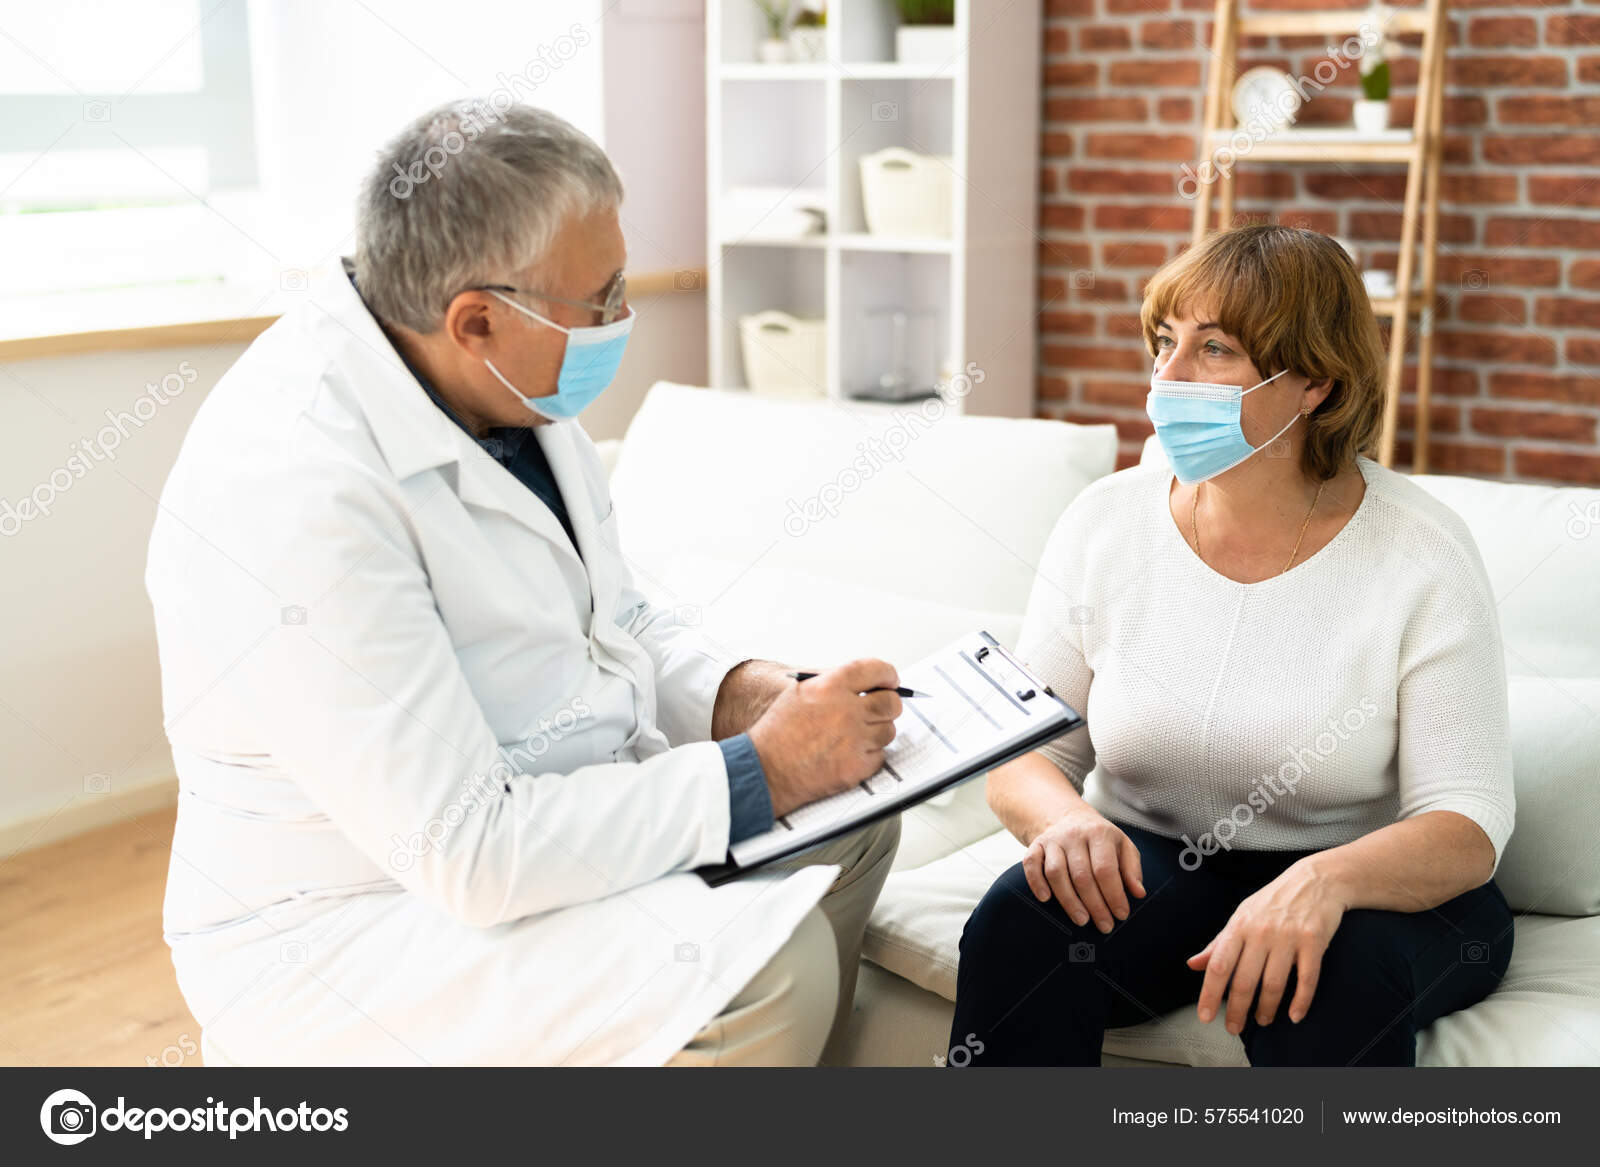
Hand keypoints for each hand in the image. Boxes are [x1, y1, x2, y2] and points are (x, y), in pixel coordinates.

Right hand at [747, 659, 901, 817]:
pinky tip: (850, 754)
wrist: (764, 769)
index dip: (888, 675)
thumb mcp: (800, 692)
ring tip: (856, 735)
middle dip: (889, 704)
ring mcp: (853, 741)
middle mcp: (846, 711)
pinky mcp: (856, 767)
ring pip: (888, 731)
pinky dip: (870, 755)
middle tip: (882, 708)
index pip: (876, 670)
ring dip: (877, 732)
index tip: (890, 681)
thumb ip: (834, 683)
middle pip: (891, 703)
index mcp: (830, 687)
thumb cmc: (777, 732)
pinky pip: (880, 756)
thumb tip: (867, 684)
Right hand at [1023, 808, 1144, 932]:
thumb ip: (1132, 869)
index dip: (1114, 895)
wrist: (1070, 818)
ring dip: (1069, 900)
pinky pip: (1031, 864)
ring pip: (1056, 873)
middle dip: (1095, 905)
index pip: (1106, 869)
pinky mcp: (1035, 845)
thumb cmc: (1100, 840)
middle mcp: (1074, 835)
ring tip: (1082, 920)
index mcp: (1099, 833)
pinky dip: (1036, 883)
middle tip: (1105, 925)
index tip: (1121, 915)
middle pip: (1081, 875)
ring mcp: (1052, 840)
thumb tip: (1139, 893)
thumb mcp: (1123, 846)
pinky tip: (1046, 899)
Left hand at [1188, 857, 1345, 1032]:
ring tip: (1262, 1021)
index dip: (1210, 994)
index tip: (1205, 1016)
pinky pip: (1307, 979)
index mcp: (1239, 926)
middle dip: (1237, 1010)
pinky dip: (1300, 1001)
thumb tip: (1193, 965)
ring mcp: (1288, 937)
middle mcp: (1261, 932)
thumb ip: (1218, 943)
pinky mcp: (1314, 941)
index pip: (1219, 965)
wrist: (1316, 880)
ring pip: (1273, 983)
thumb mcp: (1241, 916)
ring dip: (1266, 1008)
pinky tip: (1294, 1015)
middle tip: (1234, 1028)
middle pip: (1245, 980)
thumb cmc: (1273, 901)